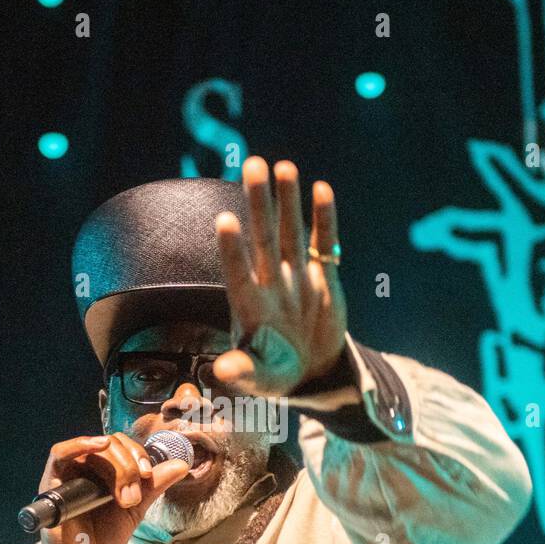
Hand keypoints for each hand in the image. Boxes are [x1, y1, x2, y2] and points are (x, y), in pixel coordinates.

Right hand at [35, 433, 188, 543]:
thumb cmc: (102, 538)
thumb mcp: (134, 509)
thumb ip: (153, 486)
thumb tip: (182, 465)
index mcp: (102, 471)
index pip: (121, 445)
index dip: (138, 453)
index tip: (149, 474)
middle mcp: (84, 468)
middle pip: (109, 445)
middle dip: (129, 466)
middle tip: (134, 496)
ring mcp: (67, 474)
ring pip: (92, 449)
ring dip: (115, 465)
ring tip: (125, 496)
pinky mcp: (51, 484)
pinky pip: (59, 454)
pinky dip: (79, 445)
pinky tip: (99, 444)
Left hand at [212, 156, 347, 396]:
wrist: (310, 370)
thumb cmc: (275, 374)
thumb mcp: (258, 379)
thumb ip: (241, 372)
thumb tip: (220, 373)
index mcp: (249, 305)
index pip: (237, 271)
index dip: (231, 248)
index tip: (225, 220)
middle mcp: (270, 282)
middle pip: (263, 237)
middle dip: (259, 202)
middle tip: (252, 164)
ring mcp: (296, 276)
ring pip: (290, 232)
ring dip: (287, 200)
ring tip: (283, 167)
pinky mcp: (322, 277)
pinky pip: (324, 244)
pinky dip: (324, 219)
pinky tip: (320, 190)